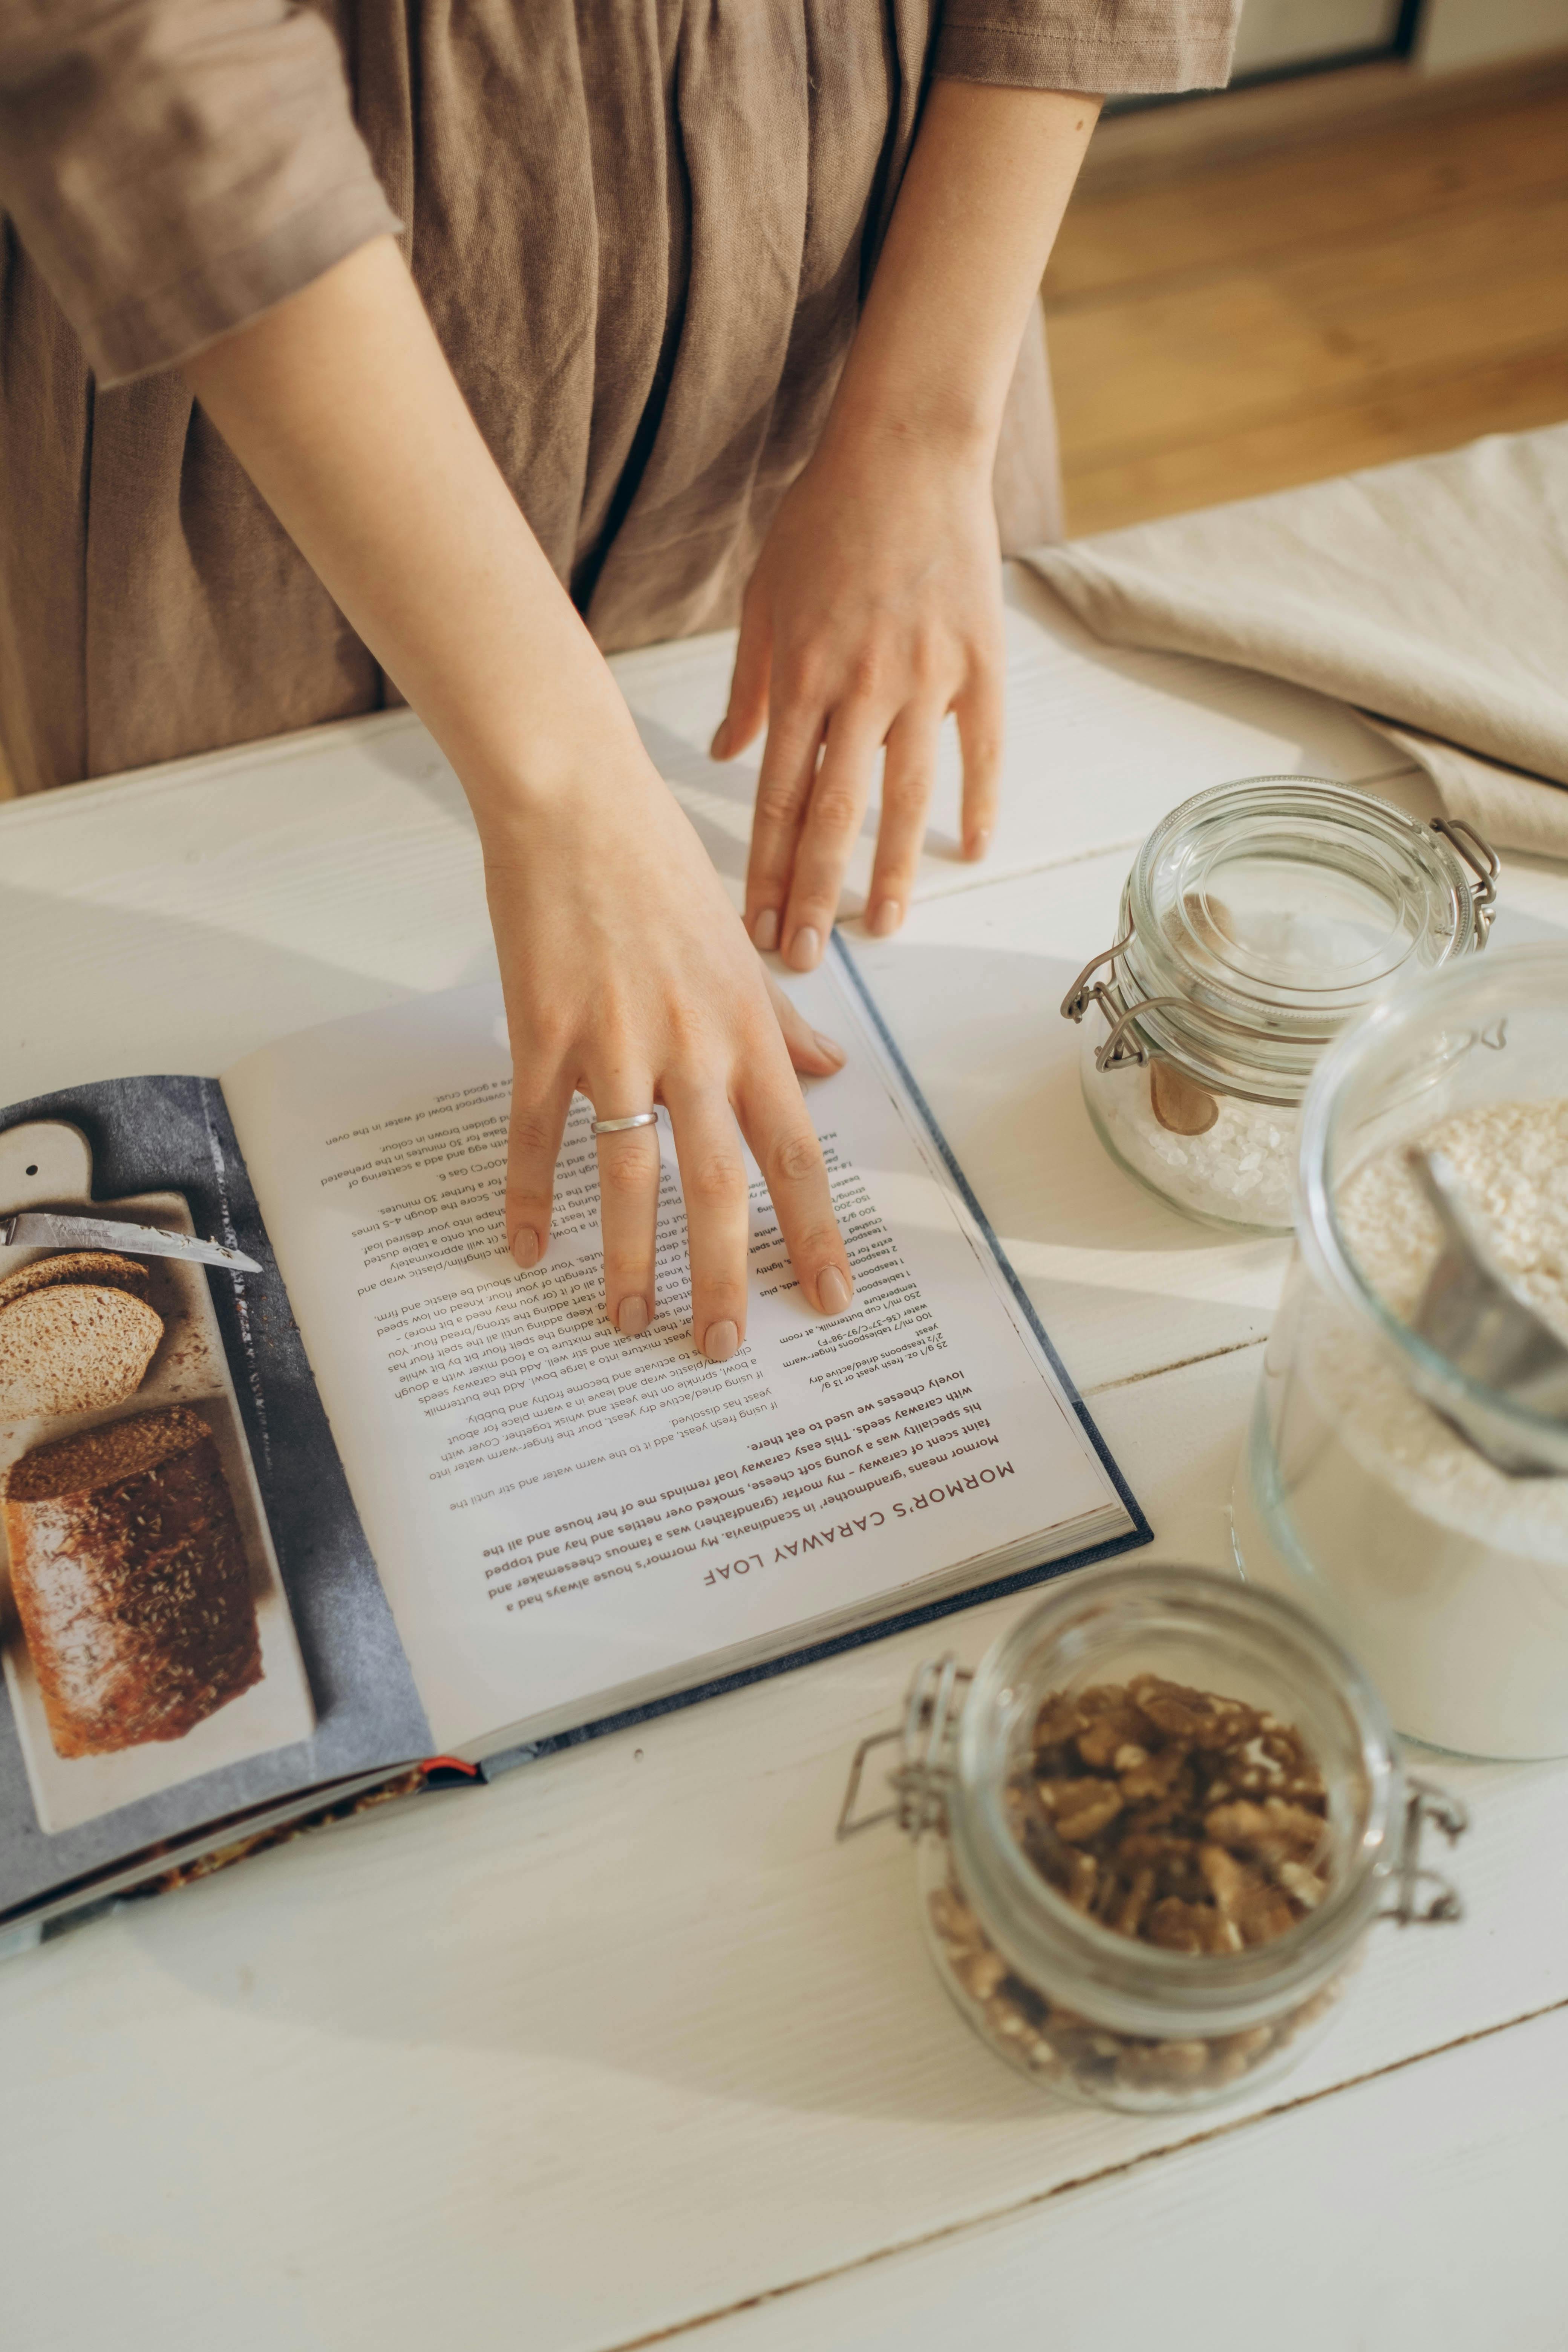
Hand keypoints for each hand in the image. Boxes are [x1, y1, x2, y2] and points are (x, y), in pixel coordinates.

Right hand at [480, 730, 854, 1356]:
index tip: (829, 1299)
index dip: (815, 1231)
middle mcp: (691, 1047)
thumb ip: (782, 1019)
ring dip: (630, 1258)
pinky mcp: (543, 1034)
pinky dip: (529, 1196)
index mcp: (746, 1031)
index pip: (796, 1151)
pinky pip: (538, 1133)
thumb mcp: (739, 947)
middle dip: (723, 1275)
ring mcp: (615, 1044)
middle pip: (717, 1183)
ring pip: (629, 1175)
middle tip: (721, 1348)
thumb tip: (830, 1065)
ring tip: (628, 1321)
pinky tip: (527, 1250)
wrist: (576, 802)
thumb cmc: (661, 868)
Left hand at [710, 425, 1004, 967]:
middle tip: (808, 958)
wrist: (906, 453)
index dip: (767, 871)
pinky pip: (981, 749)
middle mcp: (861, 688)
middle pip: (833, 815)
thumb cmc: (824, 522)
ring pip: (904, 796)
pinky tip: (969, 852)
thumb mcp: (765, 601)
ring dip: (891, 870)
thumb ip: (750, 688)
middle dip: (816, 895)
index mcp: (802, 678)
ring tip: (882, 928)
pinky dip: (977, 801)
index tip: (758, 928)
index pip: (777, 799)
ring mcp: (925, 679)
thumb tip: (728, 756)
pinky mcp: (979, 662)